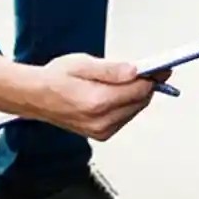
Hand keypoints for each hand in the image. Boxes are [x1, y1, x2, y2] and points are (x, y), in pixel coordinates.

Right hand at [29, 53, 168, 140]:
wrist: (36, 97)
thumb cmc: (55, 78)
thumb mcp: (83, 63)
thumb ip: (112, 69)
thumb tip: (135, 71)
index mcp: (98, 102)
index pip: (139, 91)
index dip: (153, 77)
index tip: (162, 68)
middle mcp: (101, 121)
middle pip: (140, 102)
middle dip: (147, 85)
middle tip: (150, 70)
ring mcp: (101, 131)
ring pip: (134, 110)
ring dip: (137, 95)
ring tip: (129, 79)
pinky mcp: (101, 134)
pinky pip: (125, 117)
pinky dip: (127, 104)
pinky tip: (118, 93)